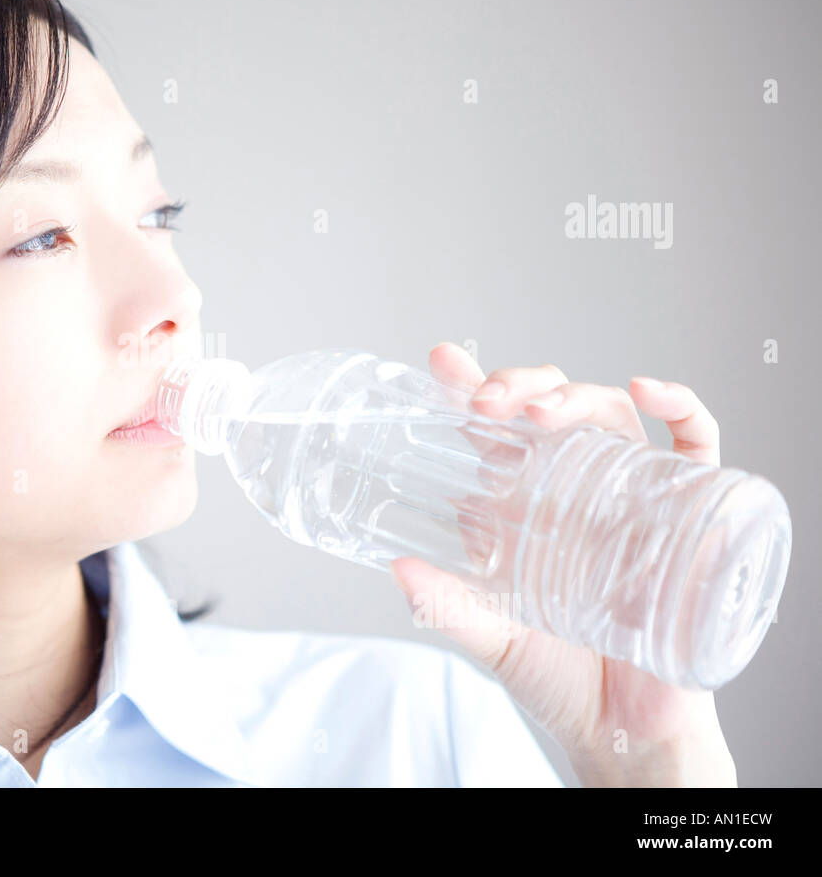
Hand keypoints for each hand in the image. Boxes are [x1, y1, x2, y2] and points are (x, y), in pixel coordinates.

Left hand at [388, 341, 736, 786]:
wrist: (625, 733)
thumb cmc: (558, 680)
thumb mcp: (491, 640)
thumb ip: (447, 607)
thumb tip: (400, 569)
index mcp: (524, 508)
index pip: (495, 433)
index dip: (471, 388)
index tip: (441, 361)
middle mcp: (574, 492)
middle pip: (550, 409)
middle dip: (519, 387)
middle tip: (487, 400)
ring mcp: (631, 497)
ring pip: (610, 414)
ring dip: (575, 395)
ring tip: (540, 412)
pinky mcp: (685, 514)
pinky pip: (695, 445)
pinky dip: (679, 408)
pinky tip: (646, 393)